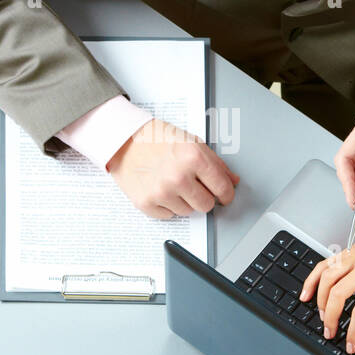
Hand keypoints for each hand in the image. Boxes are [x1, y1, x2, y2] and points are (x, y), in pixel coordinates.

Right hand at [107, 118, 239, 218]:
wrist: (123, 140)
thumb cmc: (156, 138)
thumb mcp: (192, 142)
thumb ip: (215, 163)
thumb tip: (232, 181)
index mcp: (194, 158)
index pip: (223, 189)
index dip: (226, 194)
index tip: (224, 196)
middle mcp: (178, 177)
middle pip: (206, 205)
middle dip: (204, 197)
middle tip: (195, 187)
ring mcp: (161, 192)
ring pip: (188, 212)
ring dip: (184, 201)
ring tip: (173, 183)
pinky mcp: (146, 203)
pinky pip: (168, 215)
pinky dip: (167, 205)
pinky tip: (161, 189)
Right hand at [299, 197, 354, 353]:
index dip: (353, 332)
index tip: (351, 344)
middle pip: (337, 295)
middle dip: (330, 319)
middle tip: (330, 333)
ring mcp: (353, 255)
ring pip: (326, 279)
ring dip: (320, 301)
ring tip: (322, 317)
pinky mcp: (348, 250)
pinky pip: (324, 264)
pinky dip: (312, 280)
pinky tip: (307, 293)